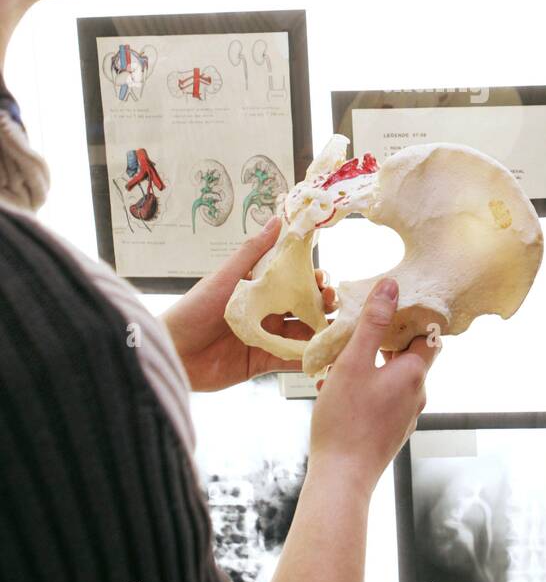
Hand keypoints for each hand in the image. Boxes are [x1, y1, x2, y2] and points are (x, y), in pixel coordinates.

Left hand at [163, 216, 336, 391]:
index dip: (311, 278)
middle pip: (302, 307)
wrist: (173, 351)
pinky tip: (322, 353)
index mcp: (257, 290)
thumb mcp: (226, 276)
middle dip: (321, 303)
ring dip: (320, 330)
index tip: (324, 277)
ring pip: (301, 333)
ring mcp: (265, 338)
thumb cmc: (194, 309)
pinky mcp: (261, 363)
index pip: (292, 280)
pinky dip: (306, 357)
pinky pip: (289, 360)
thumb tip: (277, 218)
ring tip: (335, 328)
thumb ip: (253, 250)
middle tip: (332, 302)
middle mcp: (264, 313)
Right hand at [308, 278, 439, 496]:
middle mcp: (418, 394)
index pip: (429, 335)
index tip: (393, 307)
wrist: (342, 478)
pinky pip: (388, 398)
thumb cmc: (345, 420)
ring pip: (397, 378)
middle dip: (391, 340)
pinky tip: (345, 389)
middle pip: (412, 356)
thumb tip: (391, 288)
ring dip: (378, 364)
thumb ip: (372, 323)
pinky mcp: (392, 431)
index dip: (414, 318)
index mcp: (414, 373)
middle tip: (364, 329)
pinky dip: (373, 386)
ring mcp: (407, 415)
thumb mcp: (354, 362)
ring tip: (348, 359)